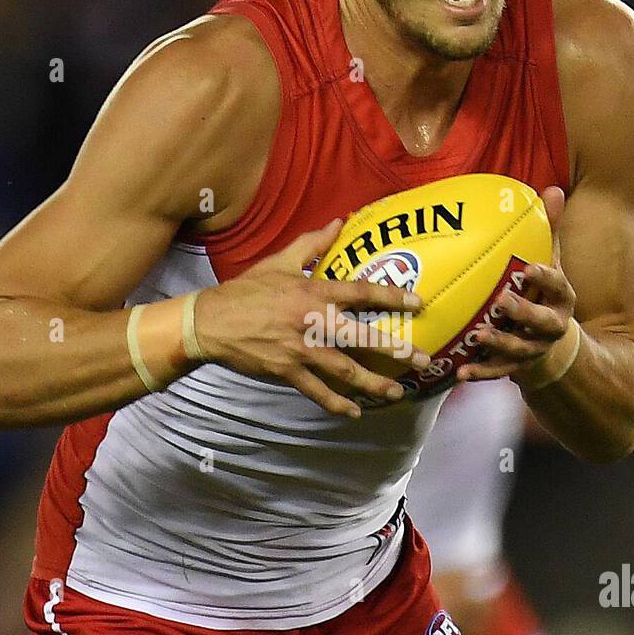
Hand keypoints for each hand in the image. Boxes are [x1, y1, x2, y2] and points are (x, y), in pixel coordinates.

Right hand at [192, 219, 428, 417]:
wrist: (210, 322)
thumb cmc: (246, 290)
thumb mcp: (279, 262)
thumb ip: (312, 244)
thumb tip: (340, 222)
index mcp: (312, 291)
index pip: (361, 292)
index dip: (392, 296)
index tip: (419, 303)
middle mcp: (311, 321)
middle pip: (360, 337)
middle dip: (395, 350)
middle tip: (423, 361)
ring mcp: (299, 349)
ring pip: (344, 370)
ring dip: (373, 383)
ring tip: (397, 392)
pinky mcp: (286, 371)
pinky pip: (316, 391)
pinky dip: (336, 403)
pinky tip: (355, 411)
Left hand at [456, 186, 575, 382]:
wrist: (549, 345)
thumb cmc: (541, 294)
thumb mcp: (548, 263)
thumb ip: (548, 231)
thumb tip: (552, 189)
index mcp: (562, 298)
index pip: (559, 285)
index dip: (545, 277)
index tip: (528, 268)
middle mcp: (552, 326)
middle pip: (542, 321)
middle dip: (523, 313)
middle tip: (501, 301)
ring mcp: (534, 349)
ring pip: (520, 349)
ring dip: (499, 343)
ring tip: (478, 336)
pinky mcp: (516, 367)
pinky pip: (497, 371)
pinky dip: (480, 372)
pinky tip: (460, 373)